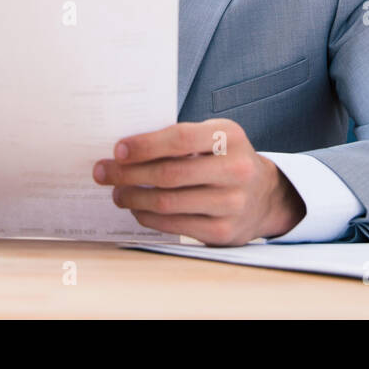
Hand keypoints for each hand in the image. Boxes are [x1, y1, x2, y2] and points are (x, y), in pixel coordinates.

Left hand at [92, 118, 305, 245]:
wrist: (264, 196)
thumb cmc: (225, 160)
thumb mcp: (214, 138)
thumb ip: (179, 139)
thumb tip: (126, 150)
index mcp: (230, 136)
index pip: (180, 138)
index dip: (145, 145)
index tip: (118, 150)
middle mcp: (235, 169)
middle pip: (169, 174)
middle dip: (128, 173)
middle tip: (103, 172)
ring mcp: (231, 203)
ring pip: (167, 202)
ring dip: (133, 197)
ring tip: (117, 192)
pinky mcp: (223, 231)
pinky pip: (174, 225)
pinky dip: (148, 216)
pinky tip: (137, 209)